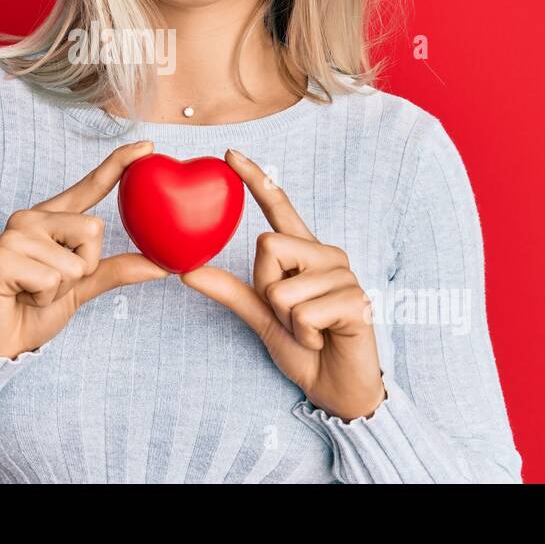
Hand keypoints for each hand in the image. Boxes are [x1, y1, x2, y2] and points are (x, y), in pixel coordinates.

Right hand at [0, 140, 170, 359]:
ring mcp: (13, 236)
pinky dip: (45, 297)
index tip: (149, 146)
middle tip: (53, 283)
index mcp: (51, 218)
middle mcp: (31, 218)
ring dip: (62, 288)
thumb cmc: (35, 308)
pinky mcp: (0, 259)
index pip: (90, 186)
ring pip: (74, 261)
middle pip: (93, 229)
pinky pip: (51, 279)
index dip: (119, 164)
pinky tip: (22, 296)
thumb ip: (116, 270)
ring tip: (34, 291)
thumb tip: (162, 265)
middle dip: (84, 268)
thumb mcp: (82, 285)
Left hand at [179, 148, 387, 421]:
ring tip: (310, 331)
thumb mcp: (262, 317)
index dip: (256, 181)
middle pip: (267, 246)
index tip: (229, 154)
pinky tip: (323, 340)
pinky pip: (303, 313)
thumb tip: (187, 270)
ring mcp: (345, 276)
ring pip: (282, 287)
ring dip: (286, 321)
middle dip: (267, 289)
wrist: (338, 388)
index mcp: (305, 252)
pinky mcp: (357, 301)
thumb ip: (231, 291)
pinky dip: (303, 335)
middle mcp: (327, 255)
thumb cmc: (304, 349)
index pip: (278, 208)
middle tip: (290, 316)